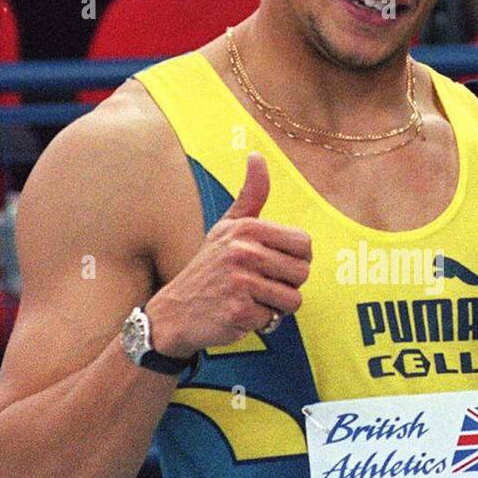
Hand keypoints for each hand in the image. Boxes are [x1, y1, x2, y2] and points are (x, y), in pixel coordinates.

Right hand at [144, 152, 311, 357]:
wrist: (173, 311)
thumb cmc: (208, 268)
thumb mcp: (226, 227)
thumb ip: (250, 195)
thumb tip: (257, 155)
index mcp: (247, 228)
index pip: (304, 244)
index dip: (296, 259)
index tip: (274, 264)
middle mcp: (243, 251)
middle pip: (302, 273)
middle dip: (286, 285)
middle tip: (259, 285)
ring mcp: (240, 282)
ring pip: (292, 300)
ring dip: (275, 306)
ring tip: (250, 299)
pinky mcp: (238, 311)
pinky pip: (273, 320)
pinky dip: (259, 322)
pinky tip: (237, 314)